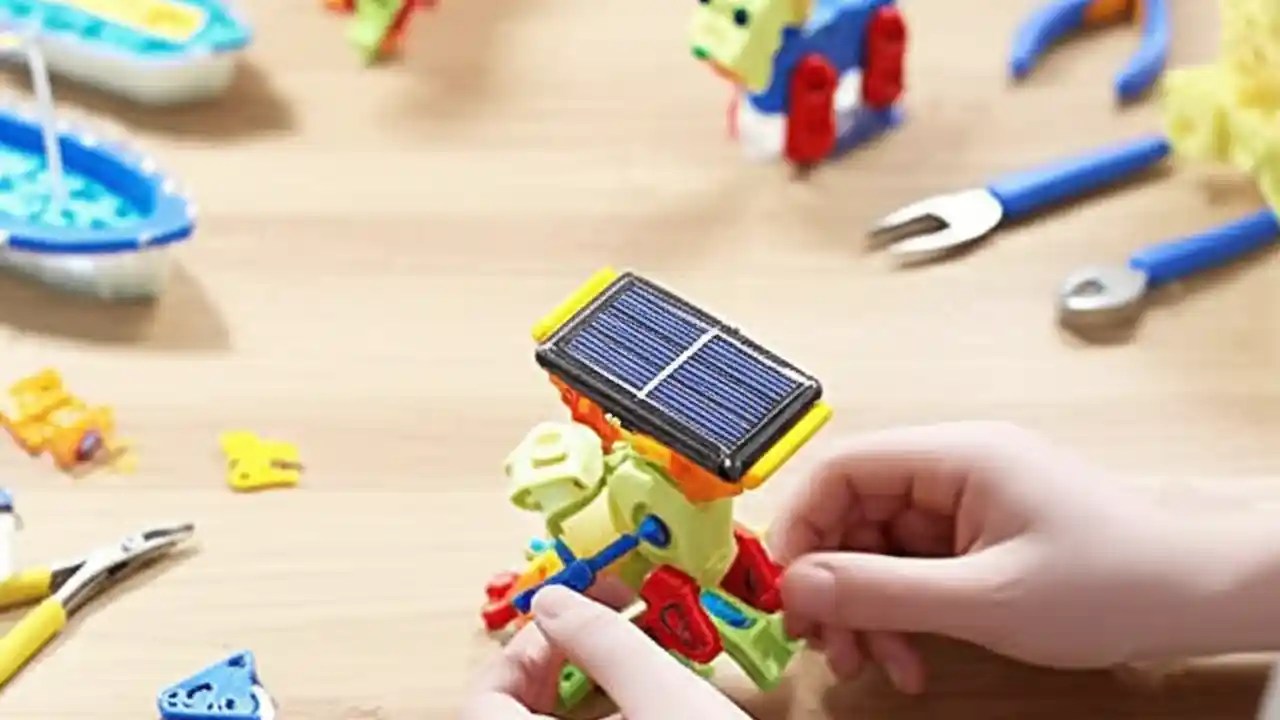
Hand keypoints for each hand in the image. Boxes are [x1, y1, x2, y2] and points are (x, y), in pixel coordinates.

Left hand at [460, 585, 751, 718]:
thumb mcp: (669, 702)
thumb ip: (604, 643)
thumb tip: (556, 601)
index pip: (484, 705)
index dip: (519, 652)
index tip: (569, 620)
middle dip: (553, 671)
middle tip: (599, 632)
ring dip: (579, 702)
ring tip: (631, 664)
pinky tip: (648, 711)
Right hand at [769, 422, 1197, 693]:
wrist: (1199, 596)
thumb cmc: (1110, 582)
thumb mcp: (983, 598)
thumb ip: (881, 591)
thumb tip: (795, 584)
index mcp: (955, 456)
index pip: (842, 468)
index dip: (801, 526)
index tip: (785, 589)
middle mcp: (954, 469)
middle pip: (855, 514)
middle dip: (835, 584)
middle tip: (826, 646)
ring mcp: (967, 504)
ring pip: (880, 550)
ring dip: (868, 611)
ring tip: (874, 666)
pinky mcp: (980, 537)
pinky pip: (915, 571)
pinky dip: (903, 616)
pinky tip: (912, 661)